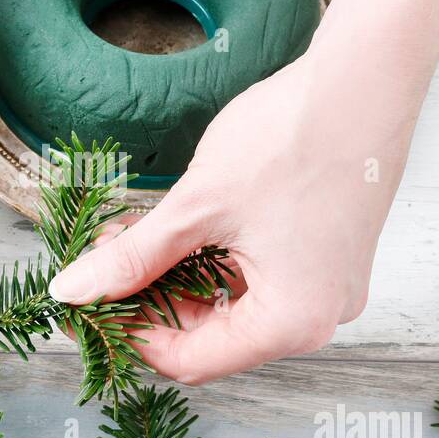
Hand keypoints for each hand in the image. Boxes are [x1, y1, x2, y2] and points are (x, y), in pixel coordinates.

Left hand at [47, 26, 437, 383]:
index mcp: (291, 322)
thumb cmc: (292, 137)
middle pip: (214, 337)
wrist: (364, 76)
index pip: (191, 361)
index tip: (94, 299)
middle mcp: (320, 317)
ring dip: (181, 276)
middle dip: (154, 299)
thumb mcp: (196, 206)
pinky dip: (217, 260)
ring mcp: (331, 285)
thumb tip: (73, 291)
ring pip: (235, 305)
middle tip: (109, 255)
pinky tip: (183, 226)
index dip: (133, 333)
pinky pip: (263, 277)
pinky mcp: (331, 255)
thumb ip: (133, 257)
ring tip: (136, 232)